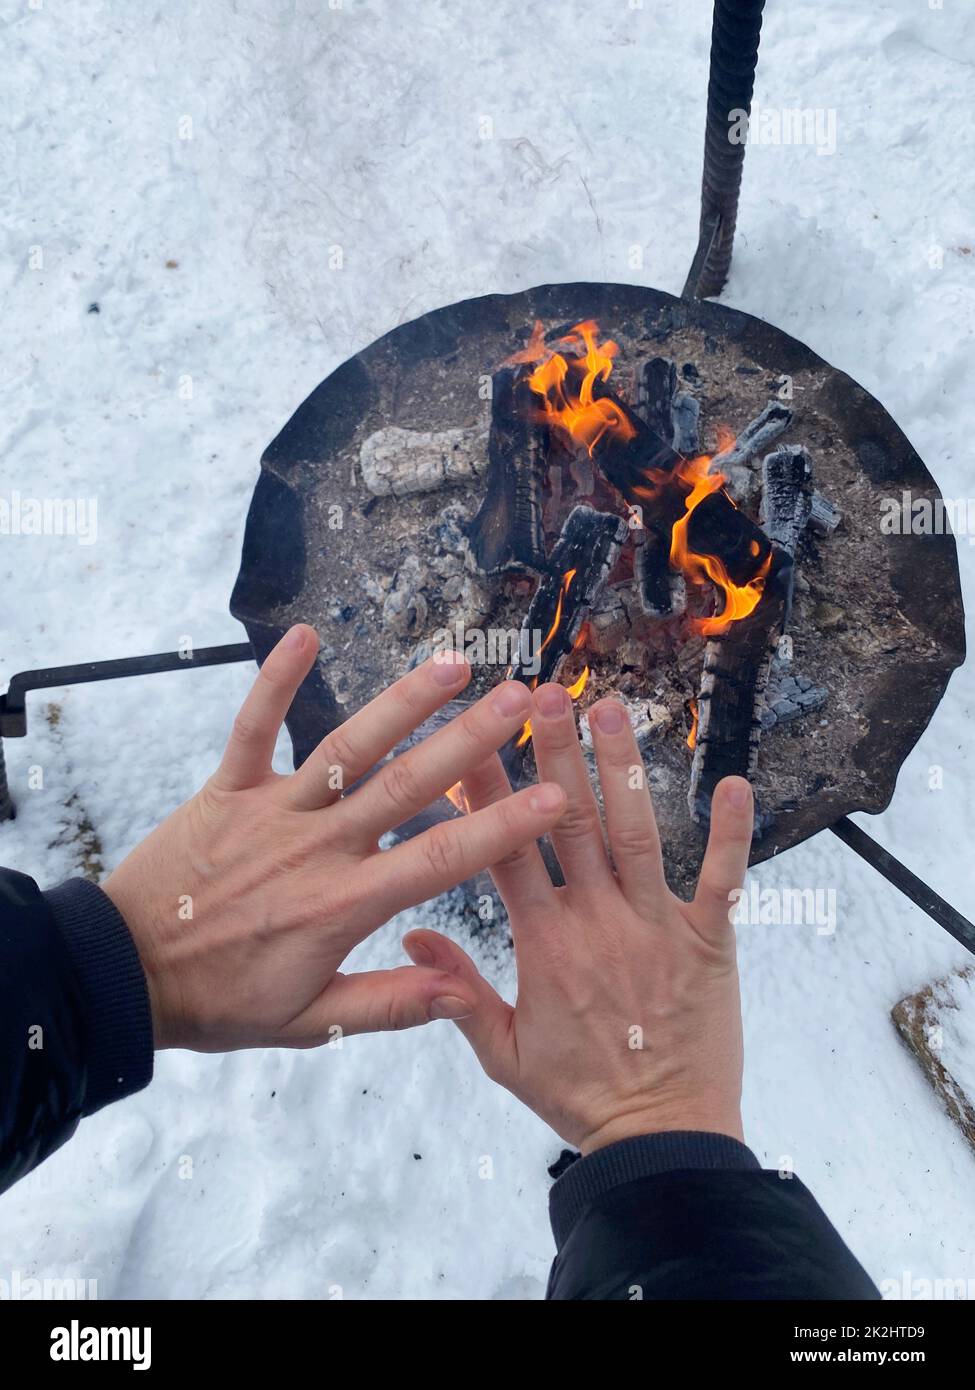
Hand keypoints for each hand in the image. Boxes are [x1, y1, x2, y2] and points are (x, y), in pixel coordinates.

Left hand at [102, 626, 566, 1050]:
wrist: (123, 974)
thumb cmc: (219, 1002)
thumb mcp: (307, 1023)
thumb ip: (388, 1005)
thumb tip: (460, 989)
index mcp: (345, 904)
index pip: (441, 859)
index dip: (501, 827)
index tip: (552, 797)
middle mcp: (317, 848)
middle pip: (406, 786)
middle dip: (468, 740)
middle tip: (519, 699)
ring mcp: (272, 811)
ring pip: (346, 748)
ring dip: (401, 703)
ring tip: (451, 664)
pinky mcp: (226, 788)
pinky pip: (253, 727)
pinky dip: (276, 680)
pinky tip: (304, 633)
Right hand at [403, 684, 753, 1153]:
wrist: (660, 1138)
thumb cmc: (580, 1096)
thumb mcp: (503, 1054)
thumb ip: (457, 993)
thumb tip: (413, 932)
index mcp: (545, 945)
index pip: (506, 853)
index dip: (486, 793)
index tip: (469, 742)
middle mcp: (597, 923)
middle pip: (569, 824)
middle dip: (552, 753)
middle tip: (541, 692)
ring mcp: (656, 927)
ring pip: (635, 834)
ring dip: (622, 768)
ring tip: (611, 708)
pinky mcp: (709, 941)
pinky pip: (723, 879)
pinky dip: (731, 833)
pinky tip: (734, 783)